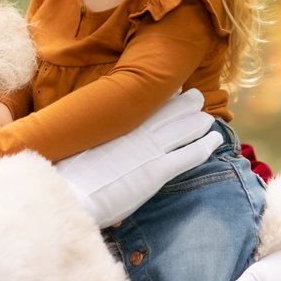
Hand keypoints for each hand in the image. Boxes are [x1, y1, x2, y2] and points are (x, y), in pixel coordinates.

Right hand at [53, 89, 218, 227]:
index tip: (170, 89)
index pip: (144, 103)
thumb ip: (88, 144)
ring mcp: (149, 149)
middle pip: (169, 111)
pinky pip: (190, 155)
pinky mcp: (158, 171)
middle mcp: (136, 131)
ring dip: (198, 121)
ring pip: (184, 128)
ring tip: (208, 118)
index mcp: (116, 123)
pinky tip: (215, 140)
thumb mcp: (75, 148)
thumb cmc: (64, 174)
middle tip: (196, 97)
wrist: (68, 191)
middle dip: (185, 103)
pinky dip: (206, 145)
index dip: (161, 96)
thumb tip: (82, 145)